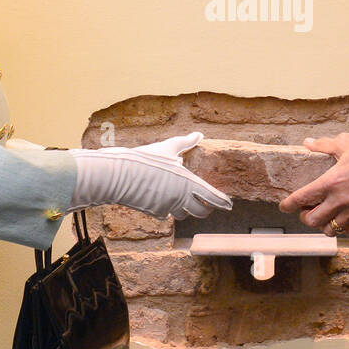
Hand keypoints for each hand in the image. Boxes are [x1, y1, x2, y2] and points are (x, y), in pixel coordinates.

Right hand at [66, 131, 232, 218]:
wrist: (119, 173)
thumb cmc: (145, 158)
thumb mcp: (168, 147)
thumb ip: (185, 142)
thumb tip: (199, 134)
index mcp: (188, 182)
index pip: (212, 197)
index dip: (222, 202)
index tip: (229, 206)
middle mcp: (181, 197)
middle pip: (201, 212)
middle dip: (205, 209)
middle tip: (207, 206)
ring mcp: (168, 207)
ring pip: (183, 215)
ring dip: (185, 210)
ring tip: (183, 202)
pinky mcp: (155, 212)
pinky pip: (165, 214)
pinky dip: (166, 209)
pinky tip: (162, 201)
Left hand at [278, 130, 348, 236]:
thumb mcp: (347, 142)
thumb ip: (324, 145)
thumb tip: (308, 143)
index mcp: (332, 181)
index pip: (302, 198)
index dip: (288, 204)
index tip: (283, 206)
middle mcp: (341, 200)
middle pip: (312, 220)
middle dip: (305, 216)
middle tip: (307, 208)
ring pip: (330, 230)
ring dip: (323, 224)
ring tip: (324, 214)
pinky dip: (342, 229)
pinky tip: (342, 218)